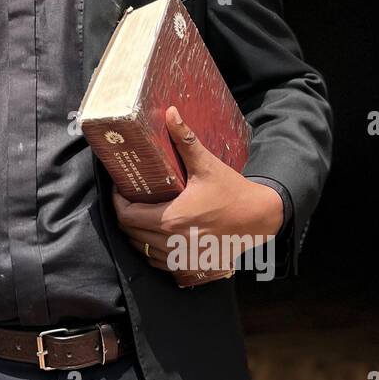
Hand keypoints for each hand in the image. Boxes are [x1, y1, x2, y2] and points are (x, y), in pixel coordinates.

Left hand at [110, 105, 281, 286]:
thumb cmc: (232, 190)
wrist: (261, 217)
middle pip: (131, 234)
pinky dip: (154, 253)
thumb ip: (184, 139)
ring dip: (138, 236)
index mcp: (171, 219)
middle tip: (129, 200)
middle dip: (125, 217)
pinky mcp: (192, 267)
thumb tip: (170, 112)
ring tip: (141, 216)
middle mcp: (174, 243)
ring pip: (144, 252)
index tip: (119, 190)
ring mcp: (183, 259)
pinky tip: (158, 237)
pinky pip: (161, 265)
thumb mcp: (206, 164)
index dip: (117, 202)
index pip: (126, 215)